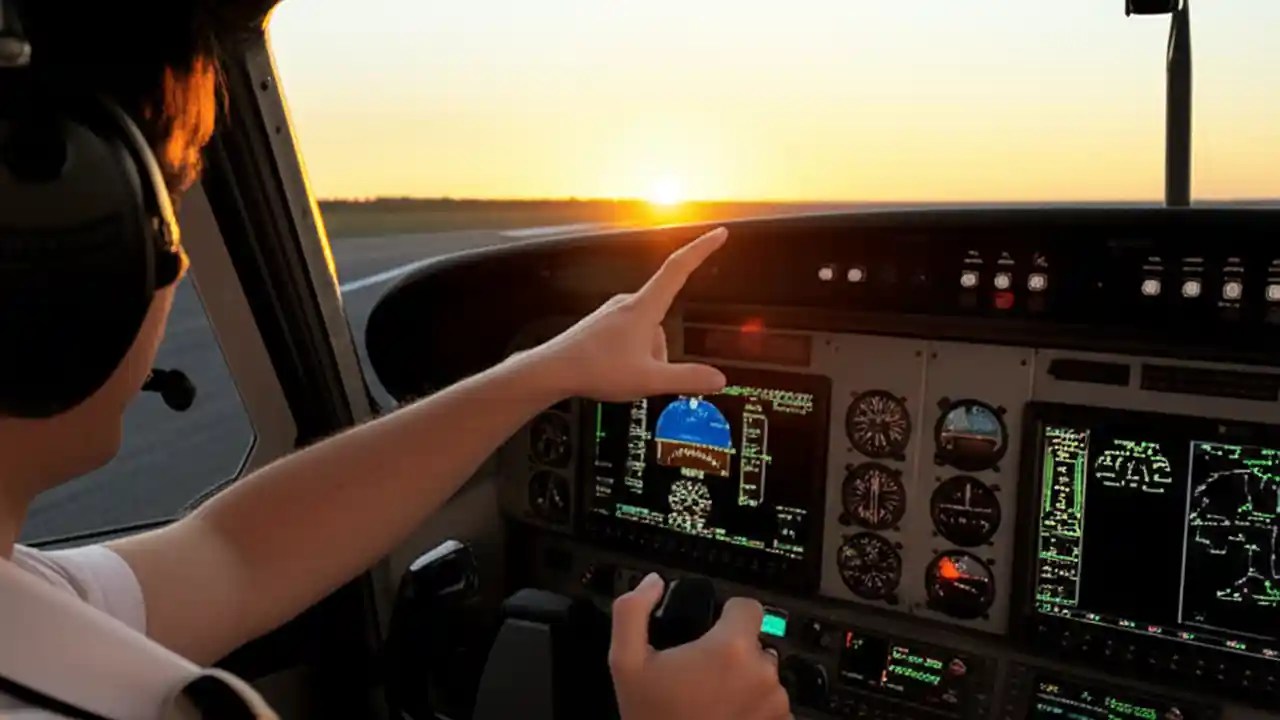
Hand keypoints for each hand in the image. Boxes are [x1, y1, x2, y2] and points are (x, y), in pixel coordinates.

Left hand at [529, 227, 728, 401]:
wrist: (552, 371)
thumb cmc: (594, 369)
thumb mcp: (648, 379)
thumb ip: (686, 378)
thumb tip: (717, 378)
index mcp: (643, 308)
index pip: (678, 268)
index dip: (702, 249)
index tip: (718, 233)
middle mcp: (628, 304)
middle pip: (664, 319)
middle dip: (662, 350)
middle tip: (644, 373)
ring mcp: (614, 313)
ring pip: (648, 332)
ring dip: (646, 355)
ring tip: (623, 374)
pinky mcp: (604, 324)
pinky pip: (631, 337)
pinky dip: (631, 356)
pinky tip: (614, 370)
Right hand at [609, 573, 791, 719]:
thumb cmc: (652, 719)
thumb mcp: (625, 663)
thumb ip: (632, 611)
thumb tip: (652, 583)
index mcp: (730, 647)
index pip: (748, 606)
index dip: (727, 614)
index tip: (710, 631)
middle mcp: (762, 672)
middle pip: (755, 642)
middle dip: (733, 653)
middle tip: (701, 675)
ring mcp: (777, 704)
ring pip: (764, 675)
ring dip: (745, 682)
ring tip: (712, 702)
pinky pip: (772, 706)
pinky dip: (754, 710)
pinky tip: (725, 719)